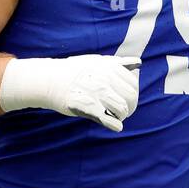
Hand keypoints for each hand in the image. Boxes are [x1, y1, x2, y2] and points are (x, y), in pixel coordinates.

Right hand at [0, 54, 140, 131]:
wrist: (50, 79)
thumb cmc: (74, 71)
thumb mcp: (97, 61)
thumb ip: (117, 63)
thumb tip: (138, 62)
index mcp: (109, 67)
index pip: (133, 83)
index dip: (132, 93)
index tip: (126, 99)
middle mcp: (106, 79)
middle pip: (131, 97)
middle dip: (130, 106)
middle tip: (123, 111)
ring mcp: (97, 94)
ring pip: (123, 109)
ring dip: (122, 115)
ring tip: (116, 117)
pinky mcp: (89, 108)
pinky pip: (110, 120)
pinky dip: (115, 125)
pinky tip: (115, 126)